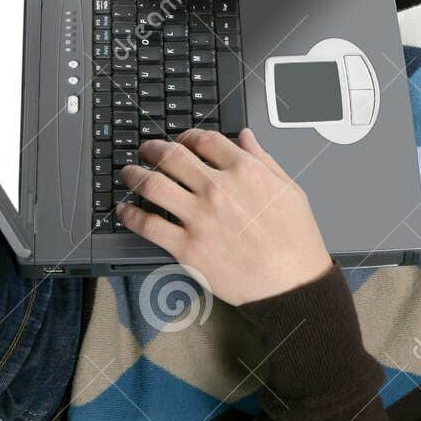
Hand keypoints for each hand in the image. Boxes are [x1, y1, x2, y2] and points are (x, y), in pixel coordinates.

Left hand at [116, 128, 332, 306]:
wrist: (292, 285)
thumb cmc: (296, 240)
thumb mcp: (289, 189)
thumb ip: (263, 160)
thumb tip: (246, 137)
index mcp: (245, 172)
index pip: (204, 140)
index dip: (186, 136)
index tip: (180, 141)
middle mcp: (219, 189)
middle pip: (172, 156)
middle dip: (153, 149)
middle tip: (146, 151)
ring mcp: (200, 218)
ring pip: (153, 185)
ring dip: (134, 175)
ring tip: (129, 174)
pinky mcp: (188, 248)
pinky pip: (148, 225)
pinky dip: (130, 215)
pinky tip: (124, 211)